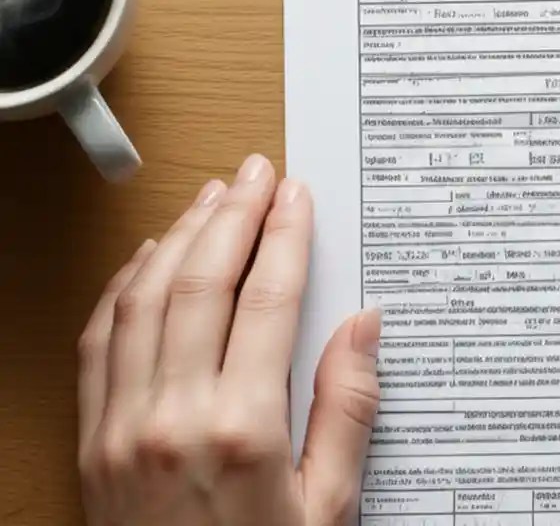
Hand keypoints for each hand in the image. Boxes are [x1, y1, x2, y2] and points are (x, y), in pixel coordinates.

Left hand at [78, 155, 381, 525]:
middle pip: (201, 282)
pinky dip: (124, 286)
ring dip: (179, 237)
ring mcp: (121, 425)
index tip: (297, 196)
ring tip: (211, 197)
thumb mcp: (328, 508)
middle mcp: (171, 416)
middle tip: (257, 171)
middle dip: (233, 215)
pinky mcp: (91, 438)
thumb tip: (363, 328)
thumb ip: (347, 411)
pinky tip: (149, 258)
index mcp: (241, 429)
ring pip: (144, 297)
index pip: (265, 300)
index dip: (284, 237)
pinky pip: (100, 338)